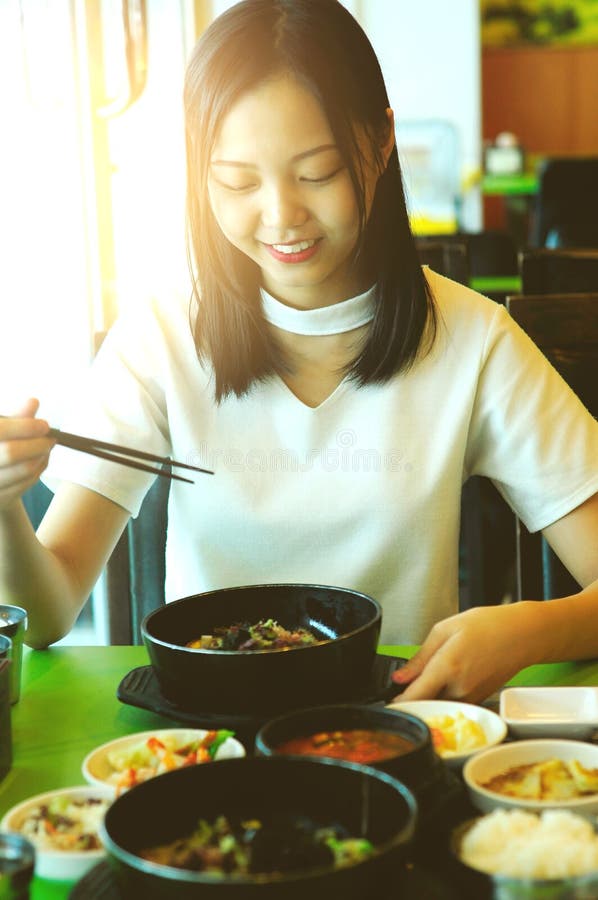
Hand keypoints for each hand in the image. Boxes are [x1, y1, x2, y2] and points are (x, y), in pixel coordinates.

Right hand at [0, 399, 54, 509]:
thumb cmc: (0, 445)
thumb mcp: (3, 429)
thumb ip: (16, 417)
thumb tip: (33, 402)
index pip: (1, 430)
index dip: (24, 426)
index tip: (44, 424)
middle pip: (11, 453)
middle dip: (37, 444)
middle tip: (50, 439)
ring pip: (24, 470)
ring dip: (42, 456)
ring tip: (46, 447)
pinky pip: (27, 483)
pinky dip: (39, 469)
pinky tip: (41, 459)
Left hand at [390, 604, 536, 702]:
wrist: (522, 635)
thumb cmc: (487, 626)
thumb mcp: (445, 630)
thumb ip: (419, 657)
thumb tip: (400, 678)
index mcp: (448, 667)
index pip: (414, 697)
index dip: (397, 703)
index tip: (387, 703)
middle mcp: (460, 688)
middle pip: (426, 703)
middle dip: (413, 697)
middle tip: (408, 683)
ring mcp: (471, 697)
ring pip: (440, 705)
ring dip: (430, 697)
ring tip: (434, 673)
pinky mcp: (479, 700)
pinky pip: (454, 703)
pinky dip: (446, 695)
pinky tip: (451, 676)